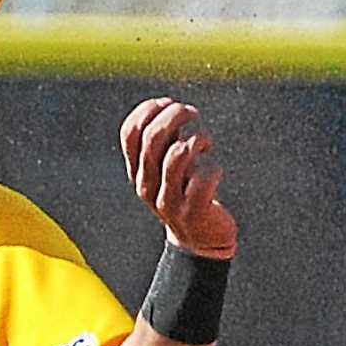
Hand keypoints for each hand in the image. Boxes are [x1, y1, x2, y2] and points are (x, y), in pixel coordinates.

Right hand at [119, 97, 236, 259]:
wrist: (199, 241)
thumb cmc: (186, 193)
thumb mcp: (168, 167)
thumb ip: (165, 141)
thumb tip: (170, 106)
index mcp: (137, 172)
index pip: (130, 132)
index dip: (149, 109)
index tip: (168, 103)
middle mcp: (147, 187)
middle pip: (153, 138)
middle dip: (175, 115)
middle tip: (193, 114)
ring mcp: (168, 202)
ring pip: (179, 154)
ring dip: (197, 139)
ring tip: (205, 144)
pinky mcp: (192, 213)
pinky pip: (204, 177)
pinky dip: (214, 167)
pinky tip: (214, 171)